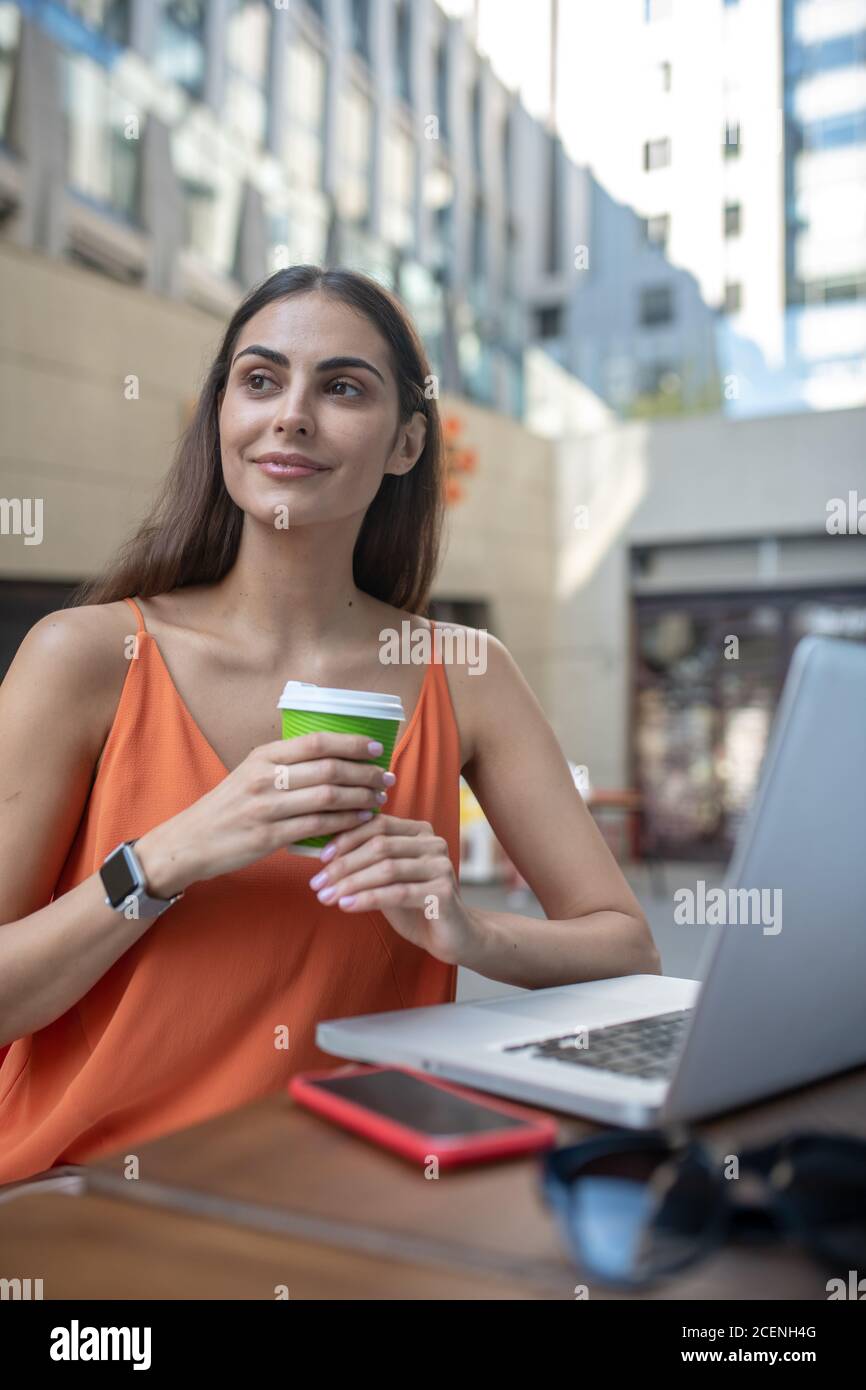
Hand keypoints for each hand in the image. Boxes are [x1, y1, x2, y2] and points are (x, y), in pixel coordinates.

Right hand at [135, 731, 391, 897]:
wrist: (190, 841)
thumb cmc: (228, 806)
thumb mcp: (250, 773)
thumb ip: (285, 764)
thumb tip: (334, 758)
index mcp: (263, 755)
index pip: (316, 741)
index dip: (352, 743)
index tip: (376, 748)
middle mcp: (265, 777)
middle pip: (329, 769)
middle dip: (365, 773)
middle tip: (386, 778)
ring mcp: (266, 807)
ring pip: (328, 798)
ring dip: (360, 798)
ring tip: (378, 799)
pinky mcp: (269, 836)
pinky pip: (318, 827)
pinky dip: (345, 823)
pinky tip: (360, 821)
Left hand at [307, 813, 479, 964]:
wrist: (454, 936)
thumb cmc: (415, 905)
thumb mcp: (388, 879)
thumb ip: (367, 862)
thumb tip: (324, 852)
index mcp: (420, 832)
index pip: (378, 825)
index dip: (346, 838)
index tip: (321, 858)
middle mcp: (434, 844)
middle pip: (380, 846)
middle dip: (343, 865)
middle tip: (317, 883)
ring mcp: (441, 867)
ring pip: (386, 868)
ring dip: (350, 883)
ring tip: (326, 897)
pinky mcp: (443, 893)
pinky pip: (397, 893)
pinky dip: (367, 898)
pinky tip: (346, 905)